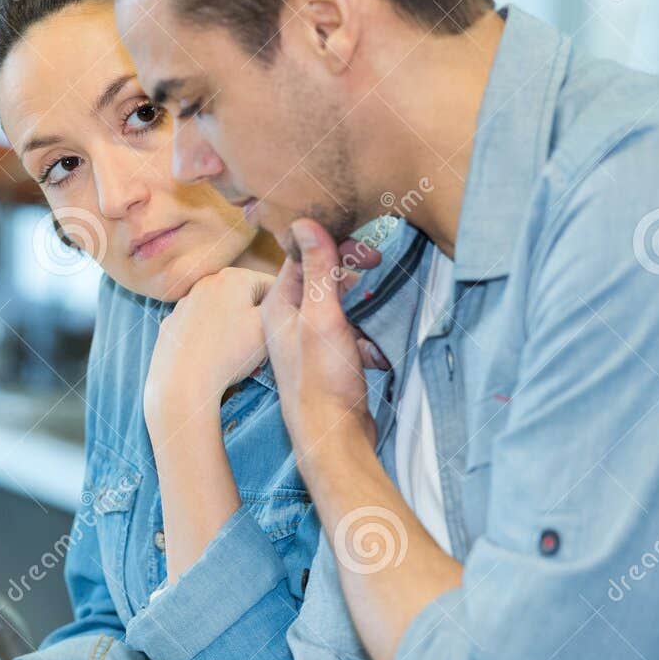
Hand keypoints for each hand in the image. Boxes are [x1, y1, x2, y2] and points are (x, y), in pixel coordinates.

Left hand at [144, 266, 272, 431]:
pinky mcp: (172, 324)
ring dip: (233, 327)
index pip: (272, 285)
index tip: (280, 331)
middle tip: (259, 346)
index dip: (282, 309)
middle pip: (245, 297)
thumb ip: (282, 304)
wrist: (183, 382)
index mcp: (234, 276)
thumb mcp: (269, 326)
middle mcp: (206, 282)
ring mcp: (184, 303)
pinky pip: (200, 326)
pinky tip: (211, 355)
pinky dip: (209, 337)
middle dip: (255, 318)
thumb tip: (285, 295)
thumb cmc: (231, 353)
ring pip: (221, 312)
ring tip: (236, 354)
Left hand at [260, 220, 387, 454]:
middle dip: (355, 278)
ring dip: (365, 309)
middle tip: (380, 277)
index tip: (370, 254)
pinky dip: (367, 336)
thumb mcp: (322, 317)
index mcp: (278, 304)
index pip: (304, 255)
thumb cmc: (322, 381)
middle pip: (323, 278)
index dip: (336, 246)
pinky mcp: (327, 357)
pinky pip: (351, 332)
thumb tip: (303, 221)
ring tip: (374, 327)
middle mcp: (288, 319)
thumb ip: (317, 270)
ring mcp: (307, 339)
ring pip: (341, 305)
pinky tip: (375, 353)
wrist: (332, 438)